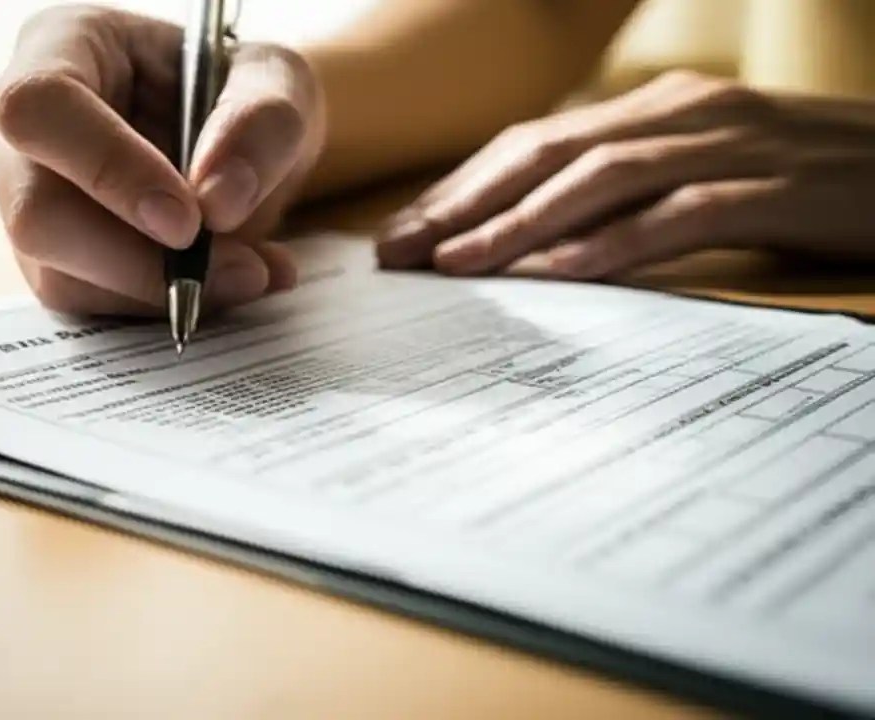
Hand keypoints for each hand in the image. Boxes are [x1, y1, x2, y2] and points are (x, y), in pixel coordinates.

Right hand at [0, 6, 322, 314]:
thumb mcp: (276, 82)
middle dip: (137, 261)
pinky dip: (164, 306)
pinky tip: (225, 280)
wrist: (235, 143)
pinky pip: (91, 305)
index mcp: (58, 47)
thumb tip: (218, 202)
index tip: (187, 221)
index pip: (41, 110)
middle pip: (35, 215)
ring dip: (162, 292)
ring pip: (61, 276)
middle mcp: (22, 130)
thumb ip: (261, 124)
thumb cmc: (238, 93)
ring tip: (251, 270)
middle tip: (236, 268)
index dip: (107, 170)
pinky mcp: (53, 262)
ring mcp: (26, 202)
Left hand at [377, 70, 874, 278]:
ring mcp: (729, 146)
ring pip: (601, 179)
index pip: (535, 141)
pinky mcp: (772, 190)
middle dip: (466, 203)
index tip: (404, 232)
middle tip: (401, 252)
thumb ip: (624, 191)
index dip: (463, 186)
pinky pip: (678, 216)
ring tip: (457, 264)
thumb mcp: (699, 171)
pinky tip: (560, 274)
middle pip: (549, 153)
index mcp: (655, 107)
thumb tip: (533, 236)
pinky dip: (614, 244)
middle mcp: (681, 114)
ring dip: (520, 223)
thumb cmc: (797, 182)